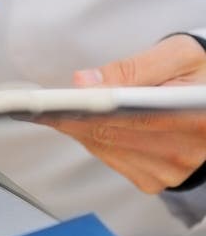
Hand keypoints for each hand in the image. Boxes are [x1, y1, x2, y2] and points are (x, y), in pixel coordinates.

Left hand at [37, 35, 205, 193]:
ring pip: (106, 149)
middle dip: (77, 117)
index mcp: (200, 119)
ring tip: (57, 108)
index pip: (139, 117)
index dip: (98, 108)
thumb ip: (135, 67)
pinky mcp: (153, 181)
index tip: (68, 99)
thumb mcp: (177, 54)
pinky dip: (91, 139)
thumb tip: (86, 81)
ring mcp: (170, 172)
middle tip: (46, 102)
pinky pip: (110, 159)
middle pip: (116, 136)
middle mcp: (187, 153)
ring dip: (79, 128)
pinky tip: (80, 123)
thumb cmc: (197, 72)